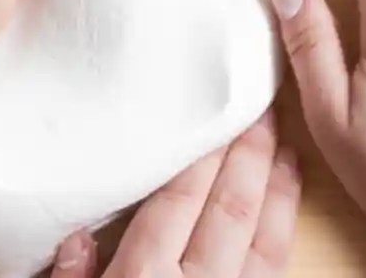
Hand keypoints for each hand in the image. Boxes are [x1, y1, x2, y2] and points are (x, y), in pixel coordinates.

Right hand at [50, 112, 301, 277]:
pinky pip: (274, 266)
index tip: (212, 111)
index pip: (175, 207)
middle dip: (245, 155)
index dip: (198, 158)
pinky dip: (284, 226)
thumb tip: (76, 237)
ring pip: (261, 238)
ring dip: (275, 185)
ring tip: (285, 138)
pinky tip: (289, 196)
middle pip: (225, 212)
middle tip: (260, 104)